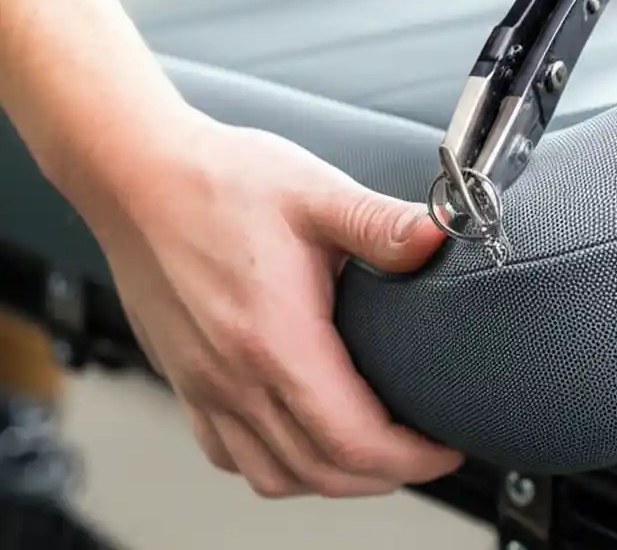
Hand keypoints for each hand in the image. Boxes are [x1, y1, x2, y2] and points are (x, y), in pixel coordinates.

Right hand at [69, 111, 461, 497]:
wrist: (134, 175)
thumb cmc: (219, 181)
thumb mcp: (314, 193)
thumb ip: (379, 223)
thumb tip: (437, 236)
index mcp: (276, 340)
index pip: (353, 439)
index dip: (412, 458)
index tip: (445, 448)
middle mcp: (234, 376)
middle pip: (321, 472)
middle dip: (387, 475)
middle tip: (427, 453)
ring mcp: (203, 385)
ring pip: (274, 475)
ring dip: (333, 478)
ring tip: (377, 453)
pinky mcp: (184, 380)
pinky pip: (228, 455)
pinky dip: (277, 465)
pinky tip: (305, 438)